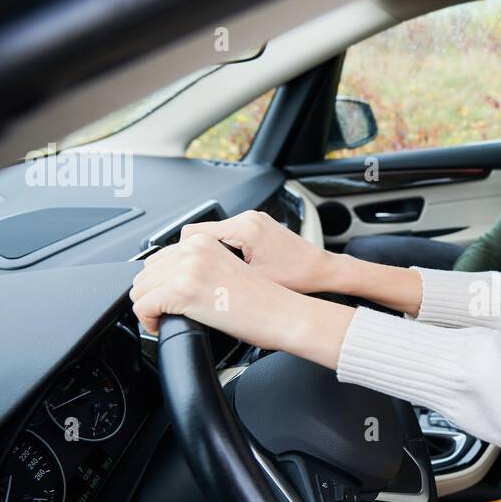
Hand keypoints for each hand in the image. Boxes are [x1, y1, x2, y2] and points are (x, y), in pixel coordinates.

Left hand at [129, 233, 311, 352]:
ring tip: (163, 319)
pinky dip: (147, 320)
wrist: (284, 314)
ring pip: (139, 289)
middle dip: (151, 295)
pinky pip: (143, 306)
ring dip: (148, 307)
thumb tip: (174, 279)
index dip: (159, 281)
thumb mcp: (229, 269)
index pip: (159, 257)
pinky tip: (160, 326)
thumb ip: (201, 265)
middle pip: (145, 272)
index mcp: (204, 241)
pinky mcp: (182, 291)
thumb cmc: (266, 299)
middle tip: (164, 312)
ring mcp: (187, 268)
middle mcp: (194, 249)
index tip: (164, 296)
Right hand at [179, 209, 332, 293]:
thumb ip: (221, 276)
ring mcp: (253, 219)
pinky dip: (226, 250)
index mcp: (243, 228)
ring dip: (211, 254)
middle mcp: (247, 218)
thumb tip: (195, 284)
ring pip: (216, 234)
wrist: (322, 270)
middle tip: (194, 277)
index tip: (178, 272)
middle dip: (195, 256)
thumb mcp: (253, 281)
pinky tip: (232, 268)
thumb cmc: (297, 276)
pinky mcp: (258, 226)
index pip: (193, 233)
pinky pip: (231, 235)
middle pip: (202, 233)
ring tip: (217, 274)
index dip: (182, 255)